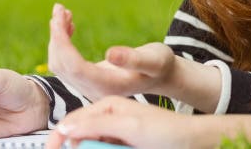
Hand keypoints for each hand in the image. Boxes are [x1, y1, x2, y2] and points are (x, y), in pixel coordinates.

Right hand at [45, 97, 191, 148]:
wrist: (192, 141)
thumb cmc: (166, 131)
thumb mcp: (130, 127)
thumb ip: (98, 125)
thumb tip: (66, 128)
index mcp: (108, 105)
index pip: (73, 121)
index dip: (58, 137)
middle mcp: (110, 117)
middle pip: (80, 137)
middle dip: (76, 147)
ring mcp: (116, 133)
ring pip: (92, 146)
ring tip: (107, 148)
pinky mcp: (123, 145)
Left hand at [47, 3, 177, 100]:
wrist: (164, 76)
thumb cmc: (161, 65)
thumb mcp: (154, 60)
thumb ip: (133, 59)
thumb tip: (110, 53)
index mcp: (107, 87)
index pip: (74, 66)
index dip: (62, 41)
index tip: (59, 16)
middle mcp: (93, 91)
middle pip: (62, 66)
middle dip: (56, 36)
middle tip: (59, 8)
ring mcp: (89, 88)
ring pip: (60, 65)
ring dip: (58, 38)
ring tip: (63, 13)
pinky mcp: (88, 80)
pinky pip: (67, 63)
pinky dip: (63, 43)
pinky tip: (70, 26)